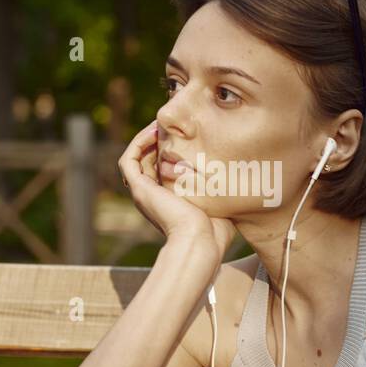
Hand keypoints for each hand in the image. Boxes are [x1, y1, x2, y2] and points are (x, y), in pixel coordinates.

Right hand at [118, 122, 235, 261]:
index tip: (183, 135)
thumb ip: (219, 188)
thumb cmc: (215, 231)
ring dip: (145, 139)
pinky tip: (154, 132)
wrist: (202, 241)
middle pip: (147, 161)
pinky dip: (138, 144)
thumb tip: (237, 175)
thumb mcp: (218, 202)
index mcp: (168, 201)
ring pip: (135, 159)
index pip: (161, 169)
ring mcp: (143, 193)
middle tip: (169, 125)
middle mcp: (152, 197)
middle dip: (156, 140)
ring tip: (160, 124)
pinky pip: (128, 160)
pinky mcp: (140, 189)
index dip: (168, 150)